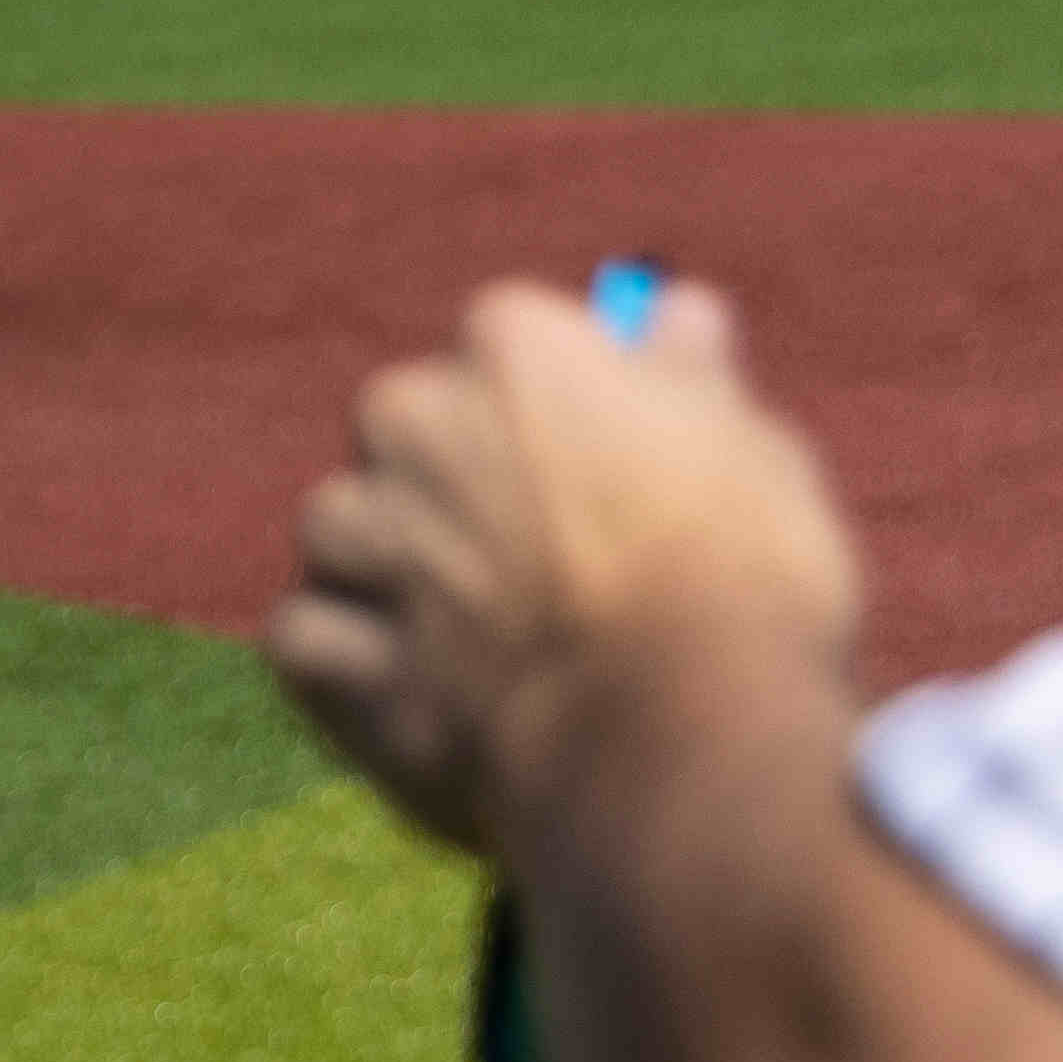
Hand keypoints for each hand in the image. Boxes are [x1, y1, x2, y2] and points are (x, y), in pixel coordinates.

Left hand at [271, 278, 866, 853]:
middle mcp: (415, 419)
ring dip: (391, 572)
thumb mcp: (754, 452)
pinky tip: (423, 696)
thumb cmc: (740, 588)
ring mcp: (363, 537)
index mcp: (513, 344)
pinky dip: (349, 667)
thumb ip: (691, 378)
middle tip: (539, 565)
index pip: (511, 348)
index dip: (558, 420)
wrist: (676, 745)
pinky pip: (308, 640)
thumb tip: (676, 315)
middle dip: (456, 486)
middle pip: (409, 430)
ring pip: (344, 530)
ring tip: (478, 638)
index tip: (599, 476)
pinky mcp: (326, 652)